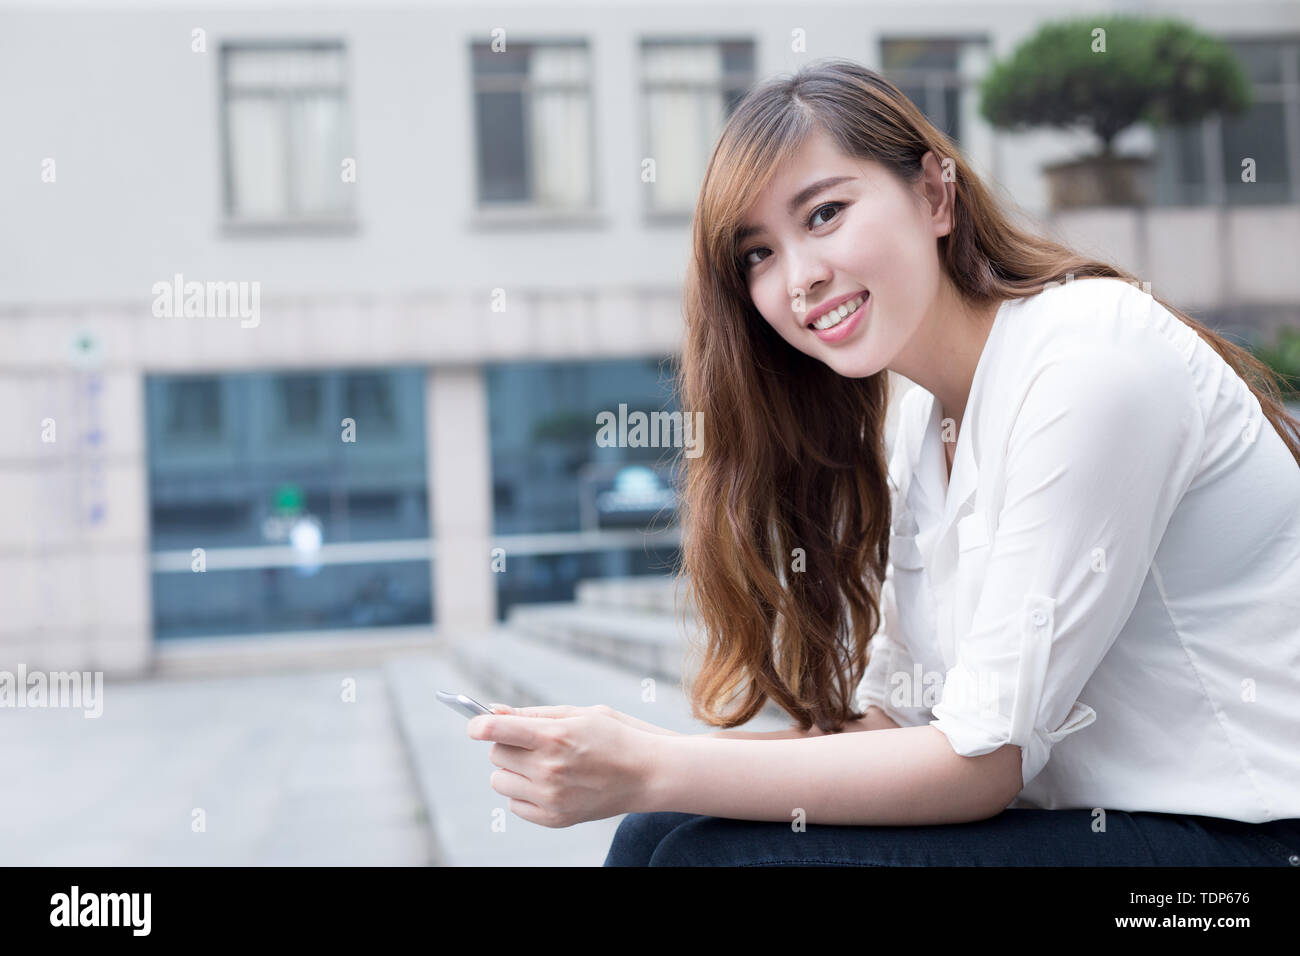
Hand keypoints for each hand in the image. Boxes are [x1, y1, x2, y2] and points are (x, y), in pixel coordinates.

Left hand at [467, 704, 661, 827]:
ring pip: (499, 781)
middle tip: (530, 742)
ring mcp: (551, 797)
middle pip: (495, 754)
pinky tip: (548, 784)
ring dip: (512, 771)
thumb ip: (533, 714)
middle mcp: (549, 769)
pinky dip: (524, 794)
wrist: (648, 774)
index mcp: (554, 737)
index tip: (473, 724)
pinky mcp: (555, 818)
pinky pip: (514, 805)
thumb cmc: (615, 736)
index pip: (497, 730)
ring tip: (539, 765)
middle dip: (506, 744)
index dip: (479, 724)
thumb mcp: (579, 714)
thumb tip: (493, 712)